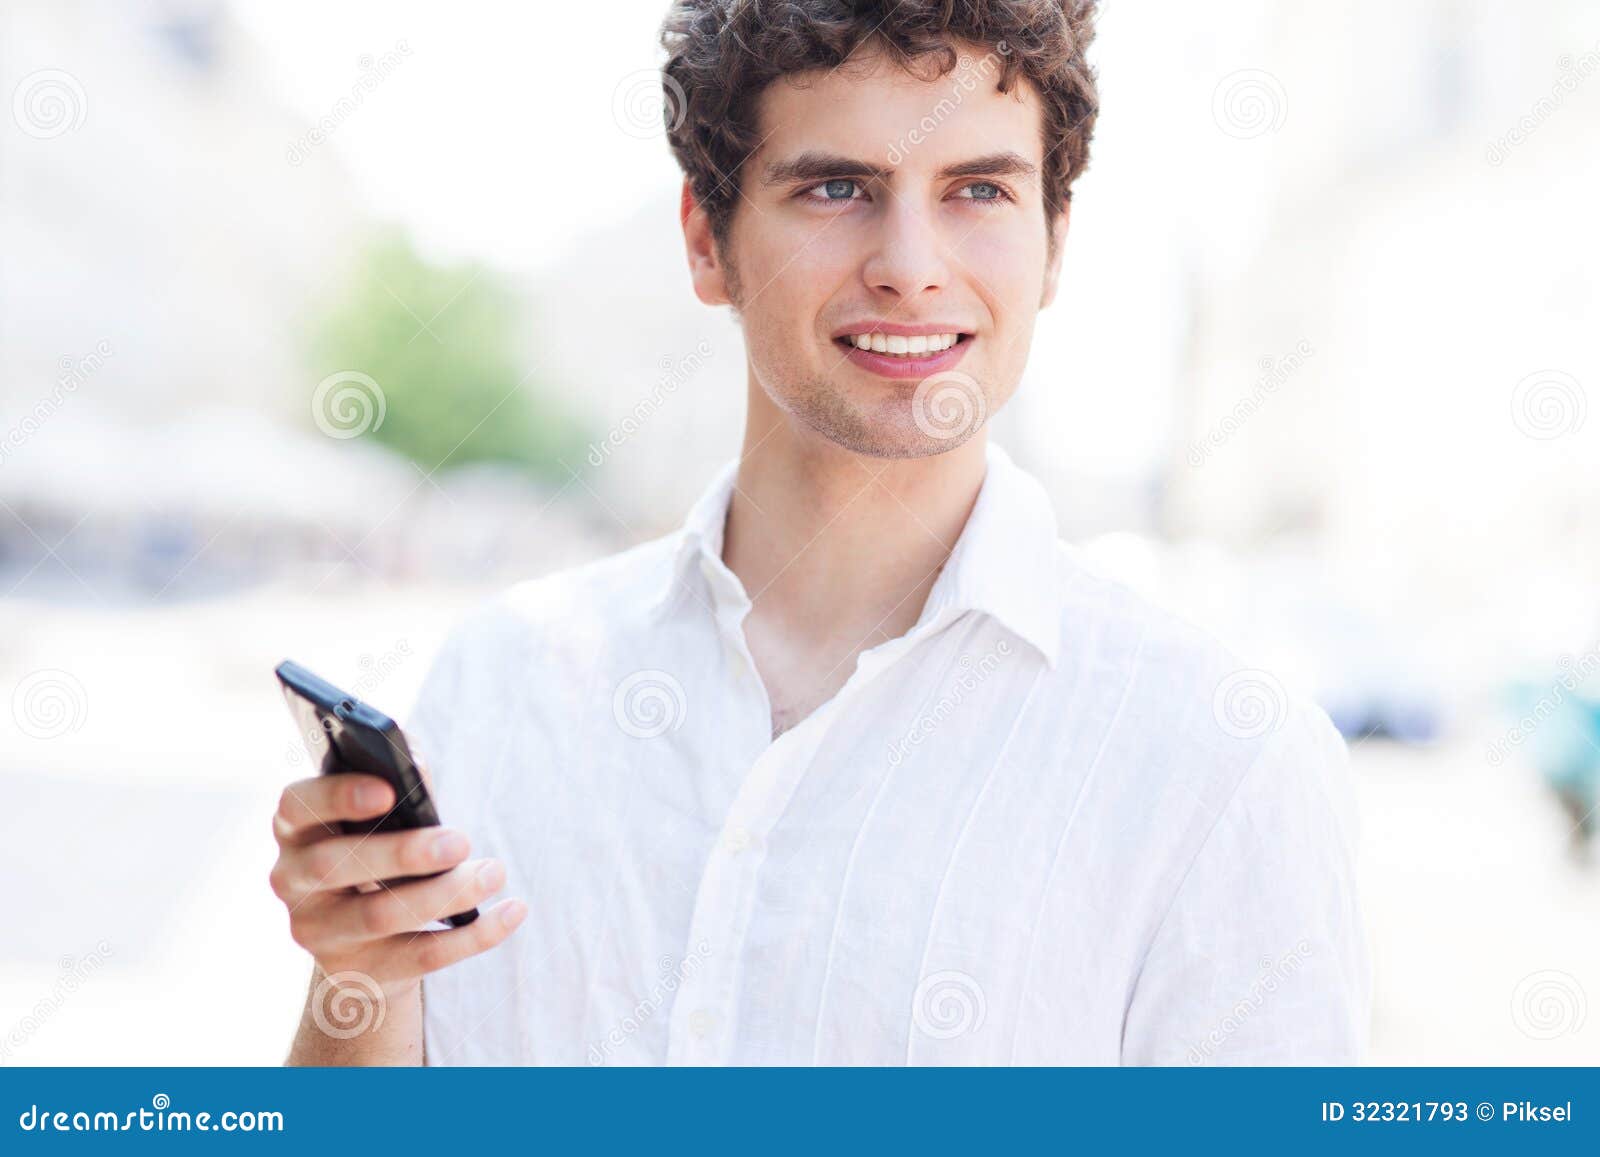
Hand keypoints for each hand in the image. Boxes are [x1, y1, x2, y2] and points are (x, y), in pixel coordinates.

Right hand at [269, 766, 525, 1003]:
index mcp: (295, 829)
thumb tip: (415, 765)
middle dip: (401, 853)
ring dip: (445, 893)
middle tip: (460, 841)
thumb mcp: (378, 817)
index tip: (389, 790)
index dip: (338, 796)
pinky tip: (512, 911)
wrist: (363, 940)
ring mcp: (320, 932)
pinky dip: (475, 934)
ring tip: (493, 872)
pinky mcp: (359, 971)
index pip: (296, 806)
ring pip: (379, 916)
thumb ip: (395, 783)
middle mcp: (292, 882)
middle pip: (334, 866)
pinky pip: (421, 956)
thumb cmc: (377, 850)